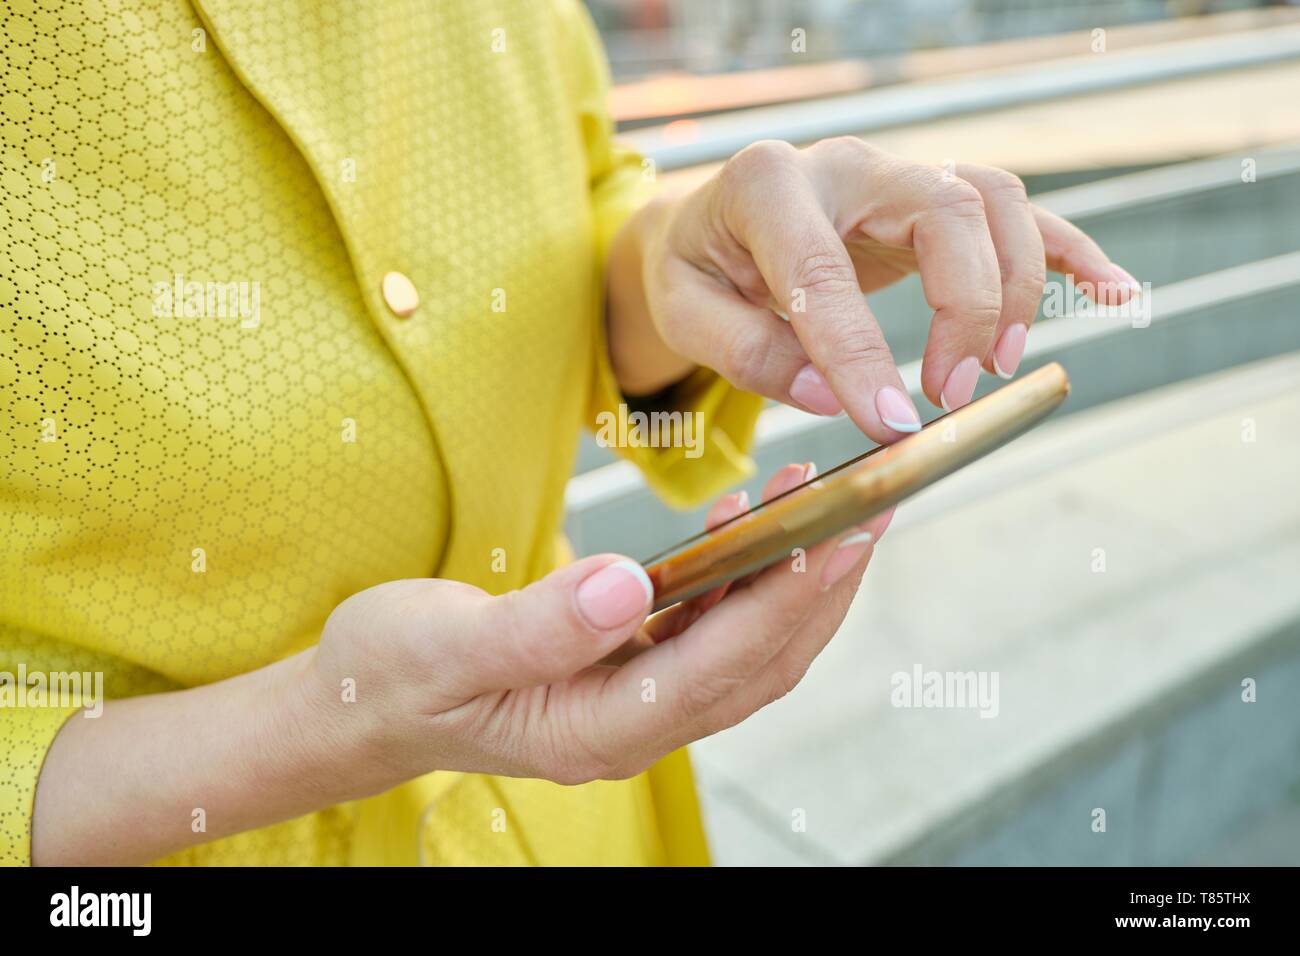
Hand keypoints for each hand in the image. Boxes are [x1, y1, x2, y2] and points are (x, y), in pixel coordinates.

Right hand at [32, 464, 885, 864]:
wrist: (359, 702)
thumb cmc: (391, 673)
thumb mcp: (442, 644)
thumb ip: (536, 625)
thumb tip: (629, 586)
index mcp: (595, 728)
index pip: (717, 667)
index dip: (785, 603)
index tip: (836, 536)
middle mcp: (631, 725)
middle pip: (755, 663)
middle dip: (817, 587)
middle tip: (866, 506)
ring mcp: (632, 702)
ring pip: (742, 649)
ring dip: (791, 581)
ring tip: (822, 504)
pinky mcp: (624, 671)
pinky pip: (706, 631)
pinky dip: (741, 581)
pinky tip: (744, 527)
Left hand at [612, 138, 1138, 441]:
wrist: (705, 227)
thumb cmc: (695, 269)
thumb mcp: (683, 312)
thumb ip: (745, 351)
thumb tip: (829, 393)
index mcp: (768, 186)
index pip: (824, 269)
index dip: (859, 352)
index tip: (889, 423)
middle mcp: (845, 165)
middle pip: (946, 209)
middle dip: (964, 307)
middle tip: (947, 397)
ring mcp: (896, 176)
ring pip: (991, 202)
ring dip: (1011, 287)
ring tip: (992, 370)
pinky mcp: (929, 203)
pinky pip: (1016, 213)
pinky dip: (1067, 252)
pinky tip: (1112, 293)